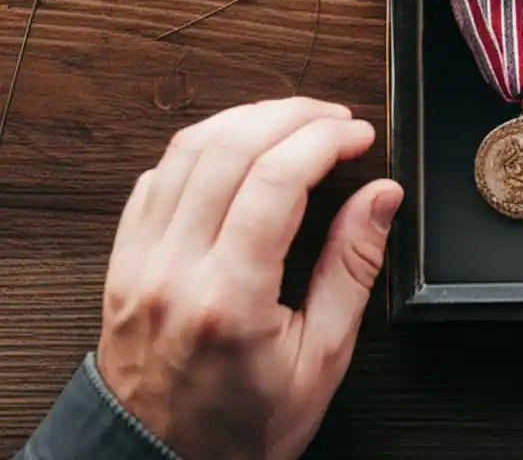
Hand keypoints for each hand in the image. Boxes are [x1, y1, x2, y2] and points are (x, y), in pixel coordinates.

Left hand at [97, 98, 402, 459]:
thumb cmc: (243, 424)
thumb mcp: (322, 359)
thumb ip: (351, 270)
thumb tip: (381, 197)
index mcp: (230, 298)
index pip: (275, 180)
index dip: (323, 140)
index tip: (358, 135)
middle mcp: (174, 269)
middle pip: (229, 148)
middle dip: (291, 116)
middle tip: (334, 119)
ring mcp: (140, 261)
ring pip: (186, 150)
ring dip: (245, 119)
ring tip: (292, 122)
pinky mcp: (123, 260)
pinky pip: (155, 178)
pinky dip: (201, 148)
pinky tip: (237, 153)